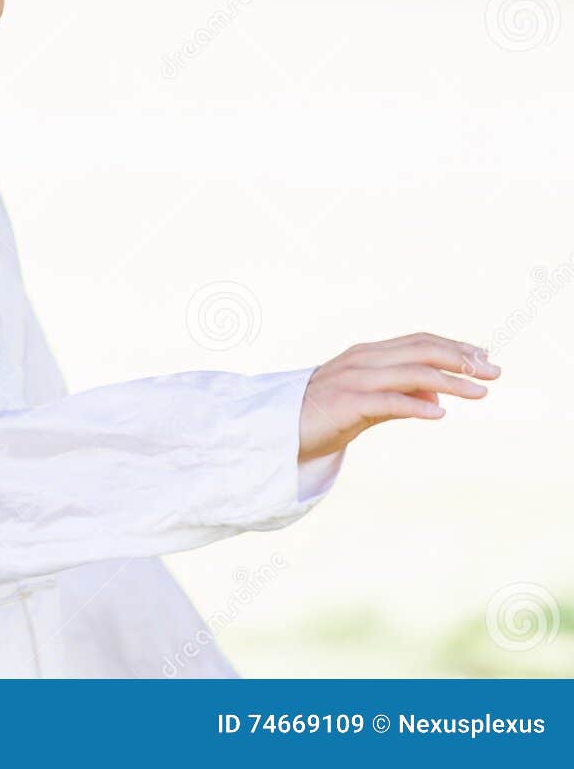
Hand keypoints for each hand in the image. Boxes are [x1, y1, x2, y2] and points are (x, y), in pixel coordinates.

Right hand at [299, 332, 496, 461]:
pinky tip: (441, 415)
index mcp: (367, 355)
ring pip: (411, 373)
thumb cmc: (323, 416)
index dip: (454, 346)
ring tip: (480, 393)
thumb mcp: (369, 403)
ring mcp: (353, 381)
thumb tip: (439, 398)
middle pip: (420, 350)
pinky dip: (417, 406)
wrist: (277, 431)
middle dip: (461, 359)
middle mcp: (362, 361)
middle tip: (493, 372)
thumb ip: (402, 396)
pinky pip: (388, 402)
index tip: (484, 357)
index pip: (418, 341)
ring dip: (451, 382)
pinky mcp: (345, 404)